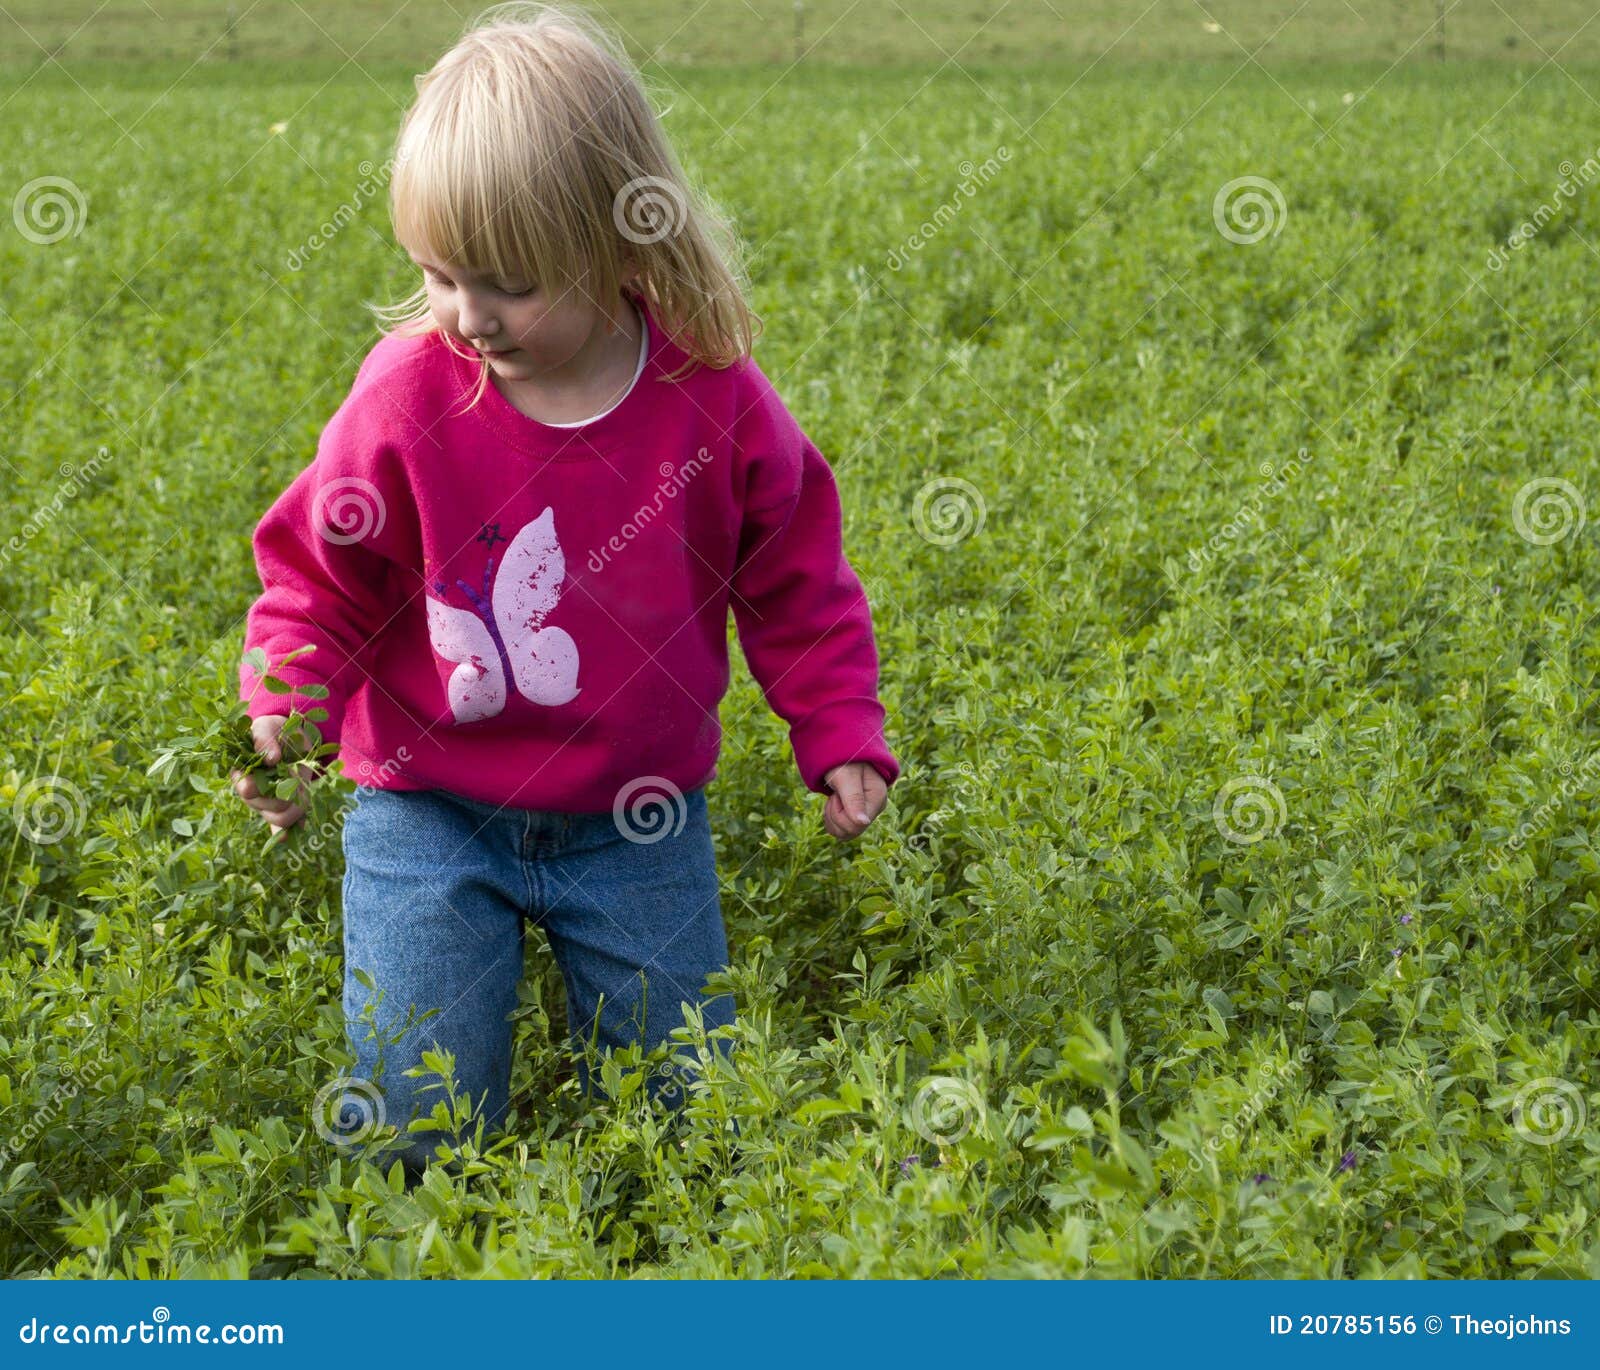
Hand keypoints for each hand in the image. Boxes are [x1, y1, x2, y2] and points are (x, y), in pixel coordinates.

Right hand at [229, 715, 316, 842]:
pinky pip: (283, 828)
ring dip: (298, 805)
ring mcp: (266, 805)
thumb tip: (271, 759)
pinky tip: (296, 830)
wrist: (290, 737)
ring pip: (281, 819)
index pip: (248, 790)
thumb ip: (264, 740)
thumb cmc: (274, 731)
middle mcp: (252, 794)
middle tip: (298, 774)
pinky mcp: (283, 809)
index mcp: (241, 774)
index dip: (266, 784)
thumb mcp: (267, 727)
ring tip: (304, 787)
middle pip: (268, 808)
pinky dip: (290, 830)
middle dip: (288, 793)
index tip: (279, 767)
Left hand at [821, 762, 887, 840]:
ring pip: (844, 833)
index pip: (855, 826)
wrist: (843, 752)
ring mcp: (867, 813)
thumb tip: (863, 822)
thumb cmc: (845, 761)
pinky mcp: (858, 815)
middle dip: (834, 815)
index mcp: (877, 799)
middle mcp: (875, 810)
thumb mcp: (846, 778)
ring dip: (832, 816)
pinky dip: (832, 818)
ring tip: (834, 796)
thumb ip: (854, 799)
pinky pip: (841, 830)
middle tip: (835, 794)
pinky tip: (833, 802)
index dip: (839, 813)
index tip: (838, 793)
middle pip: (850, 832)